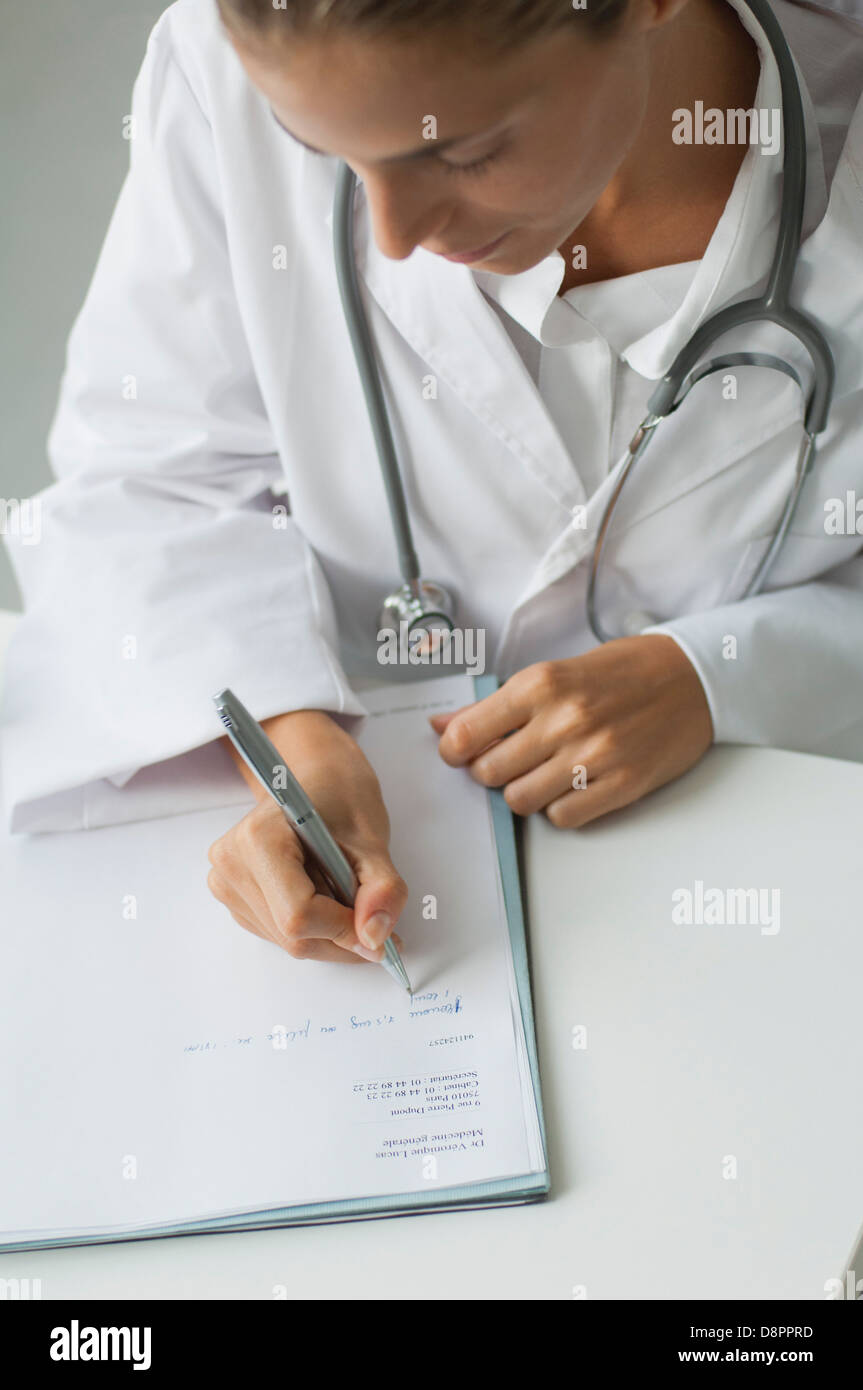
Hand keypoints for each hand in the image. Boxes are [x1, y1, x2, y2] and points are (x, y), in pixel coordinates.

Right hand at [207, 710, 407, 963]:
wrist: (316, 781)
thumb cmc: (340, 800)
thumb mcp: (373, 841)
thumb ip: (381, 890)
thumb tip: (374, 938)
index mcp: (259, 839)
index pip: (298, 915)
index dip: (344, 930)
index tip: (380, 929)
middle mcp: (231, 863)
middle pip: (293, 935)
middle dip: (341, 936)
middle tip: (374, 920)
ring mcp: (226, 882)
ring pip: (287, 942)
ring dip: (329, 934)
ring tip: (347, 896)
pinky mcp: (232, 897)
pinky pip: (278, 935)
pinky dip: (313, 930)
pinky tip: (325, 898)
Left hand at [428, 635, 712, 827]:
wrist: (692, 679)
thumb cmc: (622, 671)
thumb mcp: (554, 673)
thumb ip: (496, 705)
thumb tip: (443, 726)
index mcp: (540, 685)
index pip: (466, 735)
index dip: (454, 750)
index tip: (461, 751)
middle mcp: (563, 720)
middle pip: (488, 773)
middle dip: (489, 771)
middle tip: (509, 759)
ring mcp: (593, 757)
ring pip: (520, 801)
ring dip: (522, 792)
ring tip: (542, 772)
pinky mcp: (620, 785)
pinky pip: (562, 817)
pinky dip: (558, 807)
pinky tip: (571, 785)